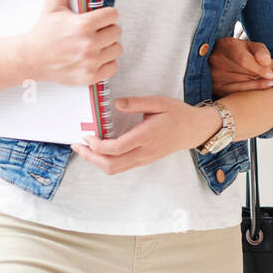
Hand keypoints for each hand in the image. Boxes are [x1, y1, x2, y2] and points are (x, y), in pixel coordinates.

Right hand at [17, 0, 122, 85]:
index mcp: (83, 25)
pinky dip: (106, 63)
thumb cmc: (43, 32)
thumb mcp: (52, 6)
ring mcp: (91, 62)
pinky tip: (93, 58)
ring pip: (117, 49)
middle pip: (117, 32)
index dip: (106, 15)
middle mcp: (89, 44)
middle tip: (94, 32)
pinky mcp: (90, 77)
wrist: (30, 59)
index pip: (113, 15)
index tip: (98, 17)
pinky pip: (113, 67)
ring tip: (93, 45)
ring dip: (108, 46)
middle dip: (107, 30)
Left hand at [71, 96, 221, 173]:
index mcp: (146, 136)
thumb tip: (115, 103)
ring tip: (84, 150)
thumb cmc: (178, 114)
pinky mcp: (144, 160)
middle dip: (90, 158)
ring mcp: (144, 158)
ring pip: (114, 169)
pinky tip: (100, 150)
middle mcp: (144, 151)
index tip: (87, 135)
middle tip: (77, 146)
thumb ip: (137, 102)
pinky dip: (106, 161)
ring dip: (96, 162)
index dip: (97, 145)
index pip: (116, 148)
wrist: (195, 129)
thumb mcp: (159, 102)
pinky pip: (121, 166)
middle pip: (111, 165)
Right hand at [208, 37, 272, 94]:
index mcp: (224, 46)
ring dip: (263, 83)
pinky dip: (254, 89)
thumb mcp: (250, 45)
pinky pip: (238, 92)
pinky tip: (268, 85)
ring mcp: (215, 76)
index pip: (243, 60)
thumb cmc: (239, 50)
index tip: (271, 73)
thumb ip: (260, 50)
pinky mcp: (217, 88)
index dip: (259, 68)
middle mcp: (217, 61)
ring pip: (243, 83)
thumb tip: (267, 62)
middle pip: (245, 72)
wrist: (221, 58)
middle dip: (266, 74)